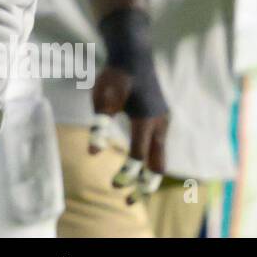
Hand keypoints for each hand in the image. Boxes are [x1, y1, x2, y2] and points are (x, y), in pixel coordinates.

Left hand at [92, 65, 169, 200]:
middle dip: (145, 183)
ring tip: (138, 188)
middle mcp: (160, 122)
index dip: (128, 173)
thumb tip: (93, 152)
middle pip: (157, 161)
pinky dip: (152, 158)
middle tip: (131, 202)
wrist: (134, 55)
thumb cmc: (116, 76)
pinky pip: (160, 143)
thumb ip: (99, 126)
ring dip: (149, 172)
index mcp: (147, 120)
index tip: (115, 187)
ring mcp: (163, 118)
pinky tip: (144, 162)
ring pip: (160, 152)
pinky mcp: (161, 115)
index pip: (139, 155)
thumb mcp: (102, 100)